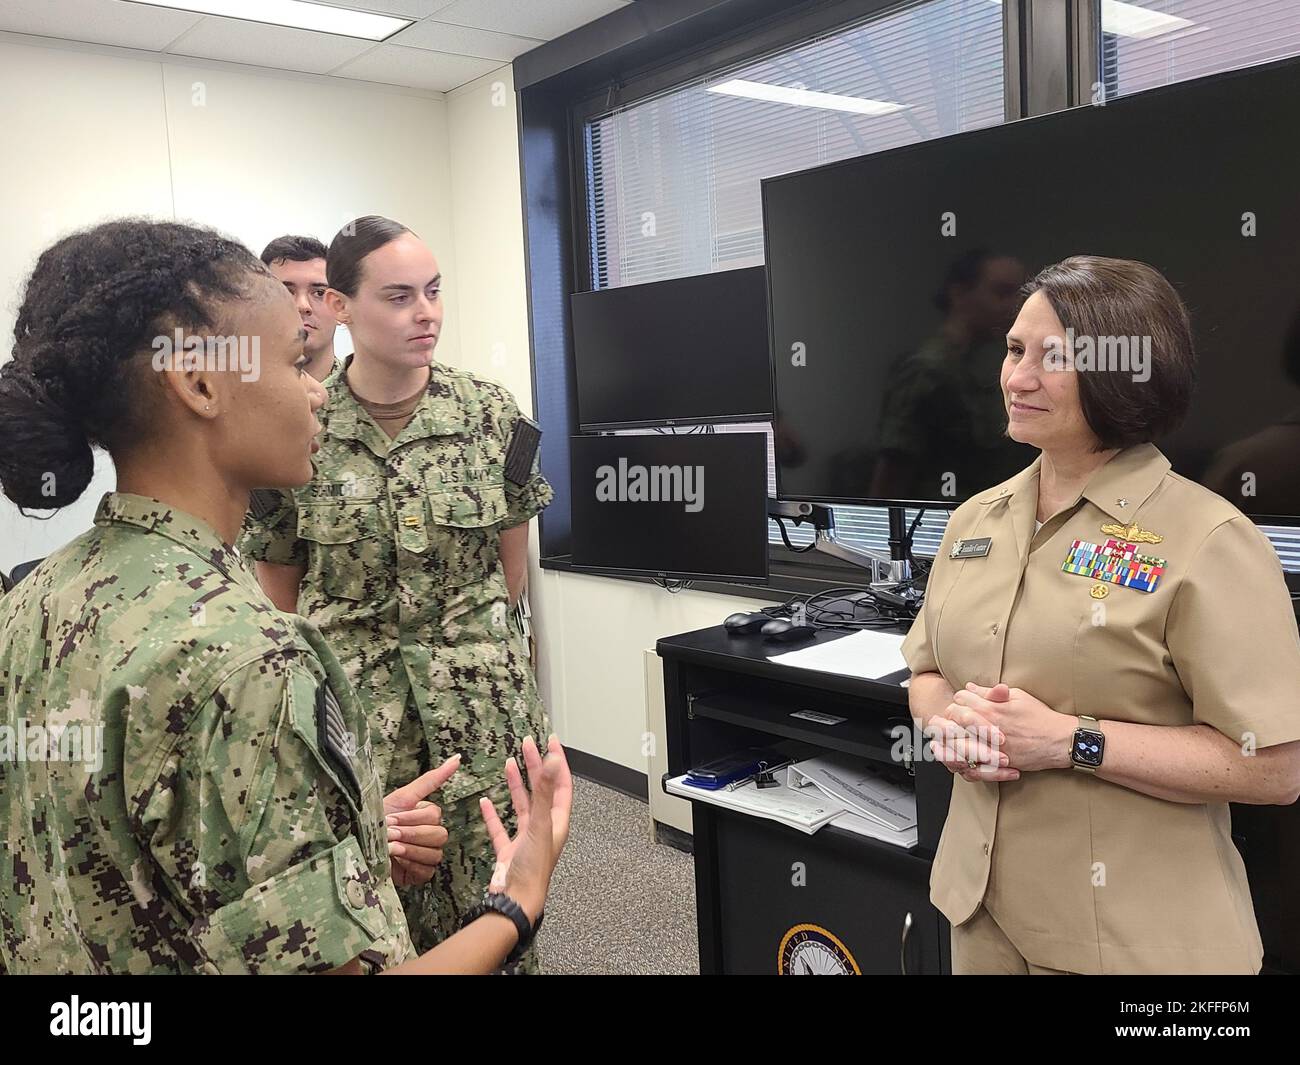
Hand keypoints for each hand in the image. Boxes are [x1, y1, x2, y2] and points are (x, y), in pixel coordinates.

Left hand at [382, 754, 459, 887]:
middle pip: (438, 835)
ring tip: (391, 848)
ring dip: (410, 850)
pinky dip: (411, 866)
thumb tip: (457, 758)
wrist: (357, 848)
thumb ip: (431, 779)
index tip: (392, 818)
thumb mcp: (401, 797)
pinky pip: (427, 870)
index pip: (434, 816)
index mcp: (427, 816)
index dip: (412, 818)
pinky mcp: (421, 874)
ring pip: (434, 853)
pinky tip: (398, 863)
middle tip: (390, 834)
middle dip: (411, 834)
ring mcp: (428, 855)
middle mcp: (431, 835)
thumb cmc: (377, 820)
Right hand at [478, 736, 572, 923]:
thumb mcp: (541, 824)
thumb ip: (545, 792)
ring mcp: (526, 839)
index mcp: (558, 821)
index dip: (557, 761)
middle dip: (534, 766)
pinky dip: (492, 813)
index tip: (550, 740)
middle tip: (526, 743)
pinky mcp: (509, 850)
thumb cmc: (534, 866)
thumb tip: (554, 760)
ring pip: (522, 805)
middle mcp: (544, 827)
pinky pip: (500, 827)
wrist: (516, 900)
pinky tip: (485, 801)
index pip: (561, 783)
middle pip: (541, 789)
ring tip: (509, 762)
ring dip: (516, 784)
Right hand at [927, 705, 1019, 783]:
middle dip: (979, 751)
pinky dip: (992, 774)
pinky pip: (971, 775)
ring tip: (1007, 763)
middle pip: (956, 743)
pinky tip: (1011, 772)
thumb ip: (995, 696)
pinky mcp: (961, 767)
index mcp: (952, 713)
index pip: (959, 718)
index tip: (1001, 737)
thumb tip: (1002, 689)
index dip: (978, 726)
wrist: (1003, 731)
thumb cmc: (998, 714)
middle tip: (1002, 756)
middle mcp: (946, 733)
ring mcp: (951, 751)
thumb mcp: (997, 702)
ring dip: (985, 766)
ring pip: (960, 762)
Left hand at [947, 683, 1076, 772]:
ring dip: (953, 737)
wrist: (1059, 740)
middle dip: (952, 716)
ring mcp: (988, 746)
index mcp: (990, 707)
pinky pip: (970, 761)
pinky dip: (963, 758)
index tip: (964, 703)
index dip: (960, 699)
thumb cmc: (1040, 716)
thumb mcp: (1017, 696)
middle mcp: (985, 726)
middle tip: (955, 719)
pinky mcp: (994, 763)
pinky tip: (964, 754)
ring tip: (956, 736)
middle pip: (953, 718)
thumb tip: (970, 687)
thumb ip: (990, 693)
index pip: (960, 699)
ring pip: (956, 740)